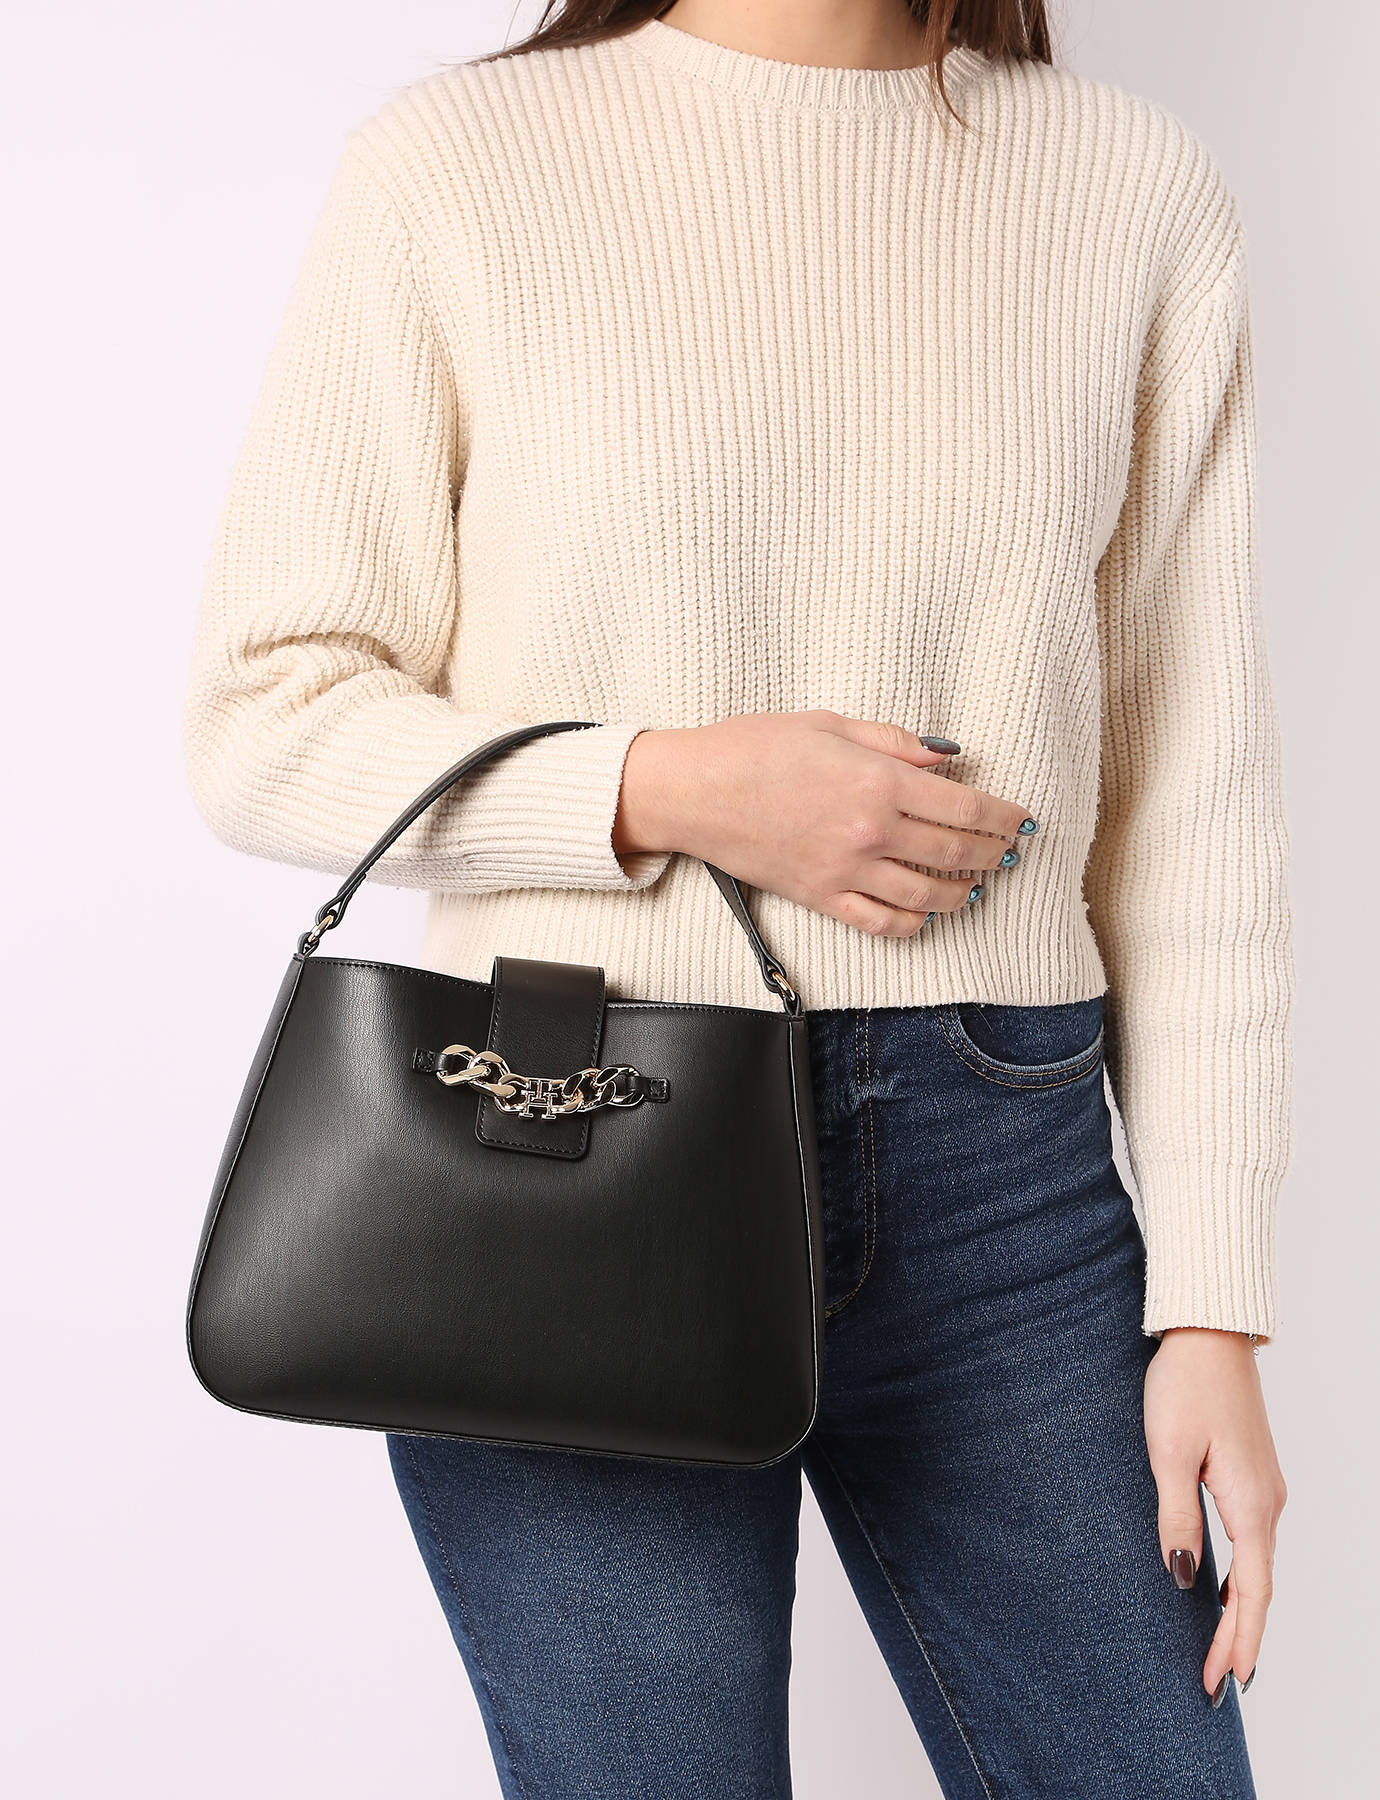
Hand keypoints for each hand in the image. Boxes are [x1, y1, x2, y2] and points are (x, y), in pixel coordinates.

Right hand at [613, 710, 1036, 934]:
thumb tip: (945, 756)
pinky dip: (913, 924)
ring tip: (977, 885)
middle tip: (1011, 851)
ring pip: (927, 895)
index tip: (1022, 818)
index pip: (964, 807)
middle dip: (993, 852)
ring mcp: (847, 871)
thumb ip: (893, 742)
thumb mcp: (829, 724)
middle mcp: (870, 832)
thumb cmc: (753, 746)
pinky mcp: (821, 897)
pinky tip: (926, 915)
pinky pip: (881, 923)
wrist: (693, 790)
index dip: (1002, 815)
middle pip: (955, 852)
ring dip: (963, 893)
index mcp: (877, 782)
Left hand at [1143, 1327, 1287, 1700]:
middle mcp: (1267, 1502)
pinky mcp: (1252, 1473)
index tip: (1223, 1682)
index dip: (1238, 1641)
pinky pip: (1252, 1541)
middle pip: (1259, 1588)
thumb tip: (1179, 1577)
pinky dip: (1243, 1576)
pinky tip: (1226, 1589)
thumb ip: (1176, 1516)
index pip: (1252, 1593)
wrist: (1209, 1334)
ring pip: (1258, 1565)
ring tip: (1220, 1650)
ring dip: (1242, 1609)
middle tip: (1215, 1682)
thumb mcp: (1168, 1453)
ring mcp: (1264, 1488)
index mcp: (1250, 1504)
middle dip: (1240, 1638)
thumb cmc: (1185, 1387)